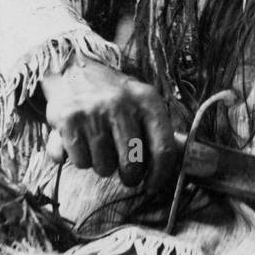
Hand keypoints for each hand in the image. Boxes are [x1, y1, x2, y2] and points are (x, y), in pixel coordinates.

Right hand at [41, 58, 176, 197]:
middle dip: (129, 176)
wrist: (73, 69)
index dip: (160, 175)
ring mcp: (93, 111)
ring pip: (103, 167)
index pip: (164, 149)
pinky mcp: (68, 119)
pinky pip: (79, 162)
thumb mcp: (142, 102)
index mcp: (147, 100)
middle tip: (124, 170)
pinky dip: (79, 159)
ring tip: (100, 145)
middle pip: (132, 165)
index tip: (152, 185)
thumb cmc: (114, 95)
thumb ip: (160, 131)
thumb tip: (186, 165)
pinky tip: (81, 142)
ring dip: (101, 165)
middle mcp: (121, 104)